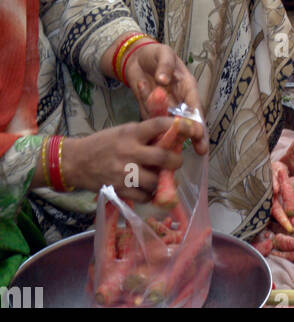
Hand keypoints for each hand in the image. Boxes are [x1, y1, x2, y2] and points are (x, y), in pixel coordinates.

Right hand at [61, 119, 186, 201]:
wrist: (76, 162)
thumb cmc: (102, 144)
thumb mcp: (123, 131)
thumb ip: (143, 135)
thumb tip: (169, 138)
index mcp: (131, 133)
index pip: (159, 125)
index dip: (178, 126)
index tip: (189, 128)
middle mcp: (129, 152)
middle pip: (162, 157)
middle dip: (175, 161)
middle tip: (176, 162)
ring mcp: (124, 173)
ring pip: (155, 181)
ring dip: (162, 180)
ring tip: (161, 177)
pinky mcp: (120, 190)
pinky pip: (144, 196)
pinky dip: (150, 194)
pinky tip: (149, 189)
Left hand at [124, 41, 206, 155]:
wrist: (135, 59)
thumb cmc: (155, 54)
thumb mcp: (163, 54)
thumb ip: (165, 66)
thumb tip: (164, 81)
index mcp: (186, 87)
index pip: (195, 106)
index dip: (199, 120)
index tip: (200, 132)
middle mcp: (179, 101)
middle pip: (188, 121)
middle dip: (194, 136)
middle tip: (201, 151)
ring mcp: (165, 109)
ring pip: (171, 127)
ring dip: (173, 140)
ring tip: (176, 154)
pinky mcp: (151, 113)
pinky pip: (152, 124)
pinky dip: (153, 131)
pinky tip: (155, 144)